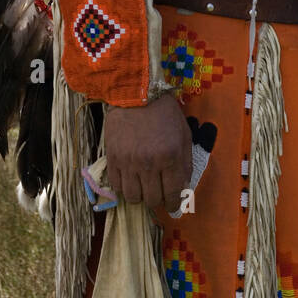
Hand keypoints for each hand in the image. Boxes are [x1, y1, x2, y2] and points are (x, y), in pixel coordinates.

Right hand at [105, 94, 191, 212]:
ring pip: (133, 197)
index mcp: (170, 156)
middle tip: (158, 191)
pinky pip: (116, 186)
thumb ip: (185, 163)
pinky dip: (124, 187)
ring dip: (140, 195)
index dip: (174, 204)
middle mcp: (149, 163)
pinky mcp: (112, 158)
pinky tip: (130, 178)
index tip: (173, 204)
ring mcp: (128, 162)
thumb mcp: (184, 134)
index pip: (173, 194)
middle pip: (152, 200)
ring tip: (143, 186)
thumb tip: (183, 188)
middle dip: (158, 199)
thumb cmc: (164, 112)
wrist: (136, 92)